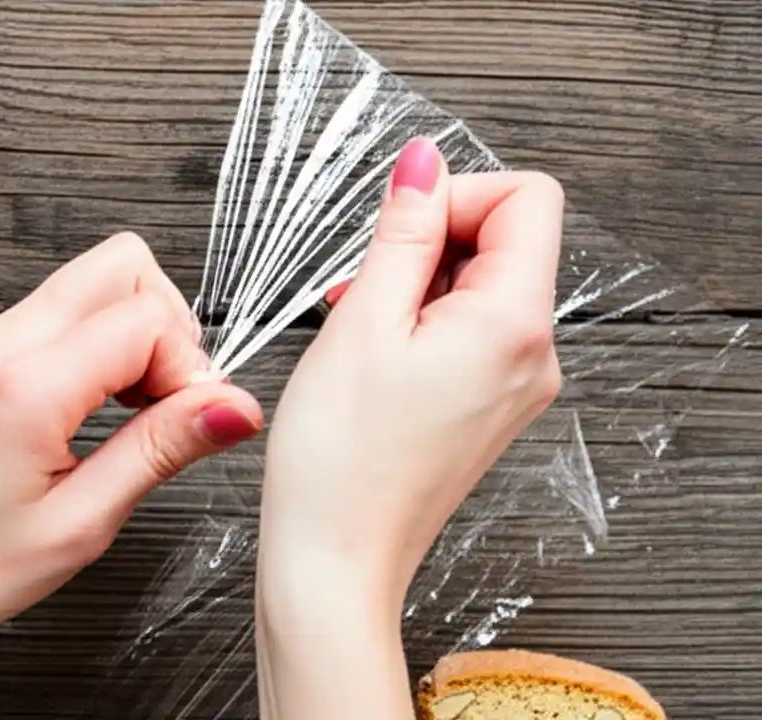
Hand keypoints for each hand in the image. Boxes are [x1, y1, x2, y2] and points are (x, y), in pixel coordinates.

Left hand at [0, 232, 263, 651]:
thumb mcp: (80, 523)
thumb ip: (161, 450)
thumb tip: (234, 407)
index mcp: (27, 386)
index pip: (149, 318)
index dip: (191, 369)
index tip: (191, 425)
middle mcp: (3, 343)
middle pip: (124, 265)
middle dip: (169, 328)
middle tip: (166, 406)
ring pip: (98, 280)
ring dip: (137, 335)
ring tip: (133, 413)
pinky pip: (68, 311)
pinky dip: (105, 345)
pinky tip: (102, 408)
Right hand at [256, 139, 563, 719]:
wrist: (336, 561)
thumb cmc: (340, 459)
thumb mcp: (362, 320)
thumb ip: (404, 231)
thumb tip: (426, 162)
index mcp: (514, 323)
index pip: (527, 198)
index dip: (457, 193)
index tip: (396, 227)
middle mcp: (533, 355)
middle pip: (505, 240)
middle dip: (429, 240)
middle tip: (364, 284)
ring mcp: (514, 386)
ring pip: (479, 286)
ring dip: (415, 283)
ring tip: (356, 324)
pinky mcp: (486, 408)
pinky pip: (468, 333)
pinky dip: (418, 322)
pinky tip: (367, 353)